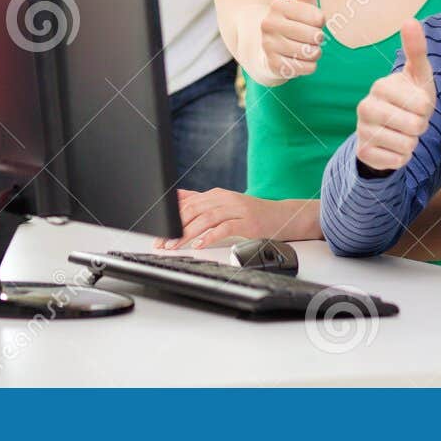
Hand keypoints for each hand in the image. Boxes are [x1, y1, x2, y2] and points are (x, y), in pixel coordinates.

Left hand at [152, 190, 320, 249]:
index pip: (187, 204)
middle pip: (193, 210)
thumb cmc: (252, 215)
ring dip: (187, 233)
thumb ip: (202, 203)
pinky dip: (211, 236)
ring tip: (175, 245)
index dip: (169, 218)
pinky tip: (200, 244)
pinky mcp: (248, 221)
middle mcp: (224, 198)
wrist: (283, 216)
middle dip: (174, 227)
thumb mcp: (224, 206)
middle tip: (162, 242)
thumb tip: (176, 199)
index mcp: (216, 195)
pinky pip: (226, 227)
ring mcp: (237, 208)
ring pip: (206, 218)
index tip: (157, 232)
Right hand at [259, 0, 325, 80]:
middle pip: (316, 36)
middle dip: (317, 40)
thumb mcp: (299, 1)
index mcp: (278, 6)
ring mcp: (268, 46)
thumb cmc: (289, 23)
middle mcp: (268, 24)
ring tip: (303, 49)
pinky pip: (306, 68)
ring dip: (313, 54)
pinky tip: (297, 61)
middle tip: (307, 39)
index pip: (318, 19)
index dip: (319, 23)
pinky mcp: (271, 66)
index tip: (309, 23)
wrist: (262, 52)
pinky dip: (308, 67)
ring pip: (312, 53)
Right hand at [354, 19, 435, 172]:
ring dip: (412, 142)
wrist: (389, 129)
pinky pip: (398, 161)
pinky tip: (393, 146)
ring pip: (407, 146)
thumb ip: (416, 49)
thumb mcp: (418, 75)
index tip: (417, 103)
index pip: (421, 105)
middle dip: (420, 126)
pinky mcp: (364, 153)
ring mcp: (362, 131)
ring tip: (402, 132)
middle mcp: (365, 107)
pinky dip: (403, 157)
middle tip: (411, 119)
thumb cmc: (408, 98)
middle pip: (415, 126)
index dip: (427, 107)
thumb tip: (410, 20)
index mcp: (380, 86)